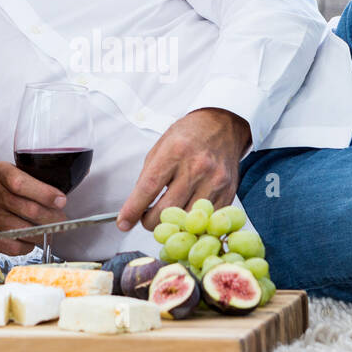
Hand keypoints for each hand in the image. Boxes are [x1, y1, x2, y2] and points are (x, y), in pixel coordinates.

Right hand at [0, 160, 67, 254]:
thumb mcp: (7, 171)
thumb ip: (28, 180)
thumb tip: (58, 198)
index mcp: (0, 173)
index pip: (22, 184)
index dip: (45, 193)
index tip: (61, 200)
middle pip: (29, 210)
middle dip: (53, 217)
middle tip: (62, 220)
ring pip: (24, 230)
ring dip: (43, 233)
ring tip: (50, 232)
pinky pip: (12, 246)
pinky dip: (27, 246)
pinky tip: (30, 241)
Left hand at [117, 108, 250, 231]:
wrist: (223, 125)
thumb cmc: (188, 135)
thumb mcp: (161, 147)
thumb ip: (148, 177)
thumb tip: (134, 209)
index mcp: (176, 151)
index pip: (149, 188)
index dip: (133, 209)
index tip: (124, 222)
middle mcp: (197, 166)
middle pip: (167, 209)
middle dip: (150, 222)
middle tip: (146, 219)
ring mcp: (215, 181)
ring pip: (186, 220)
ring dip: (172, 226)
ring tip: (166, 217)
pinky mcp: (228, 193)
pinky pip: (205, 220)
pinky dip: (192, 223)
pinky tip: (185, 215)